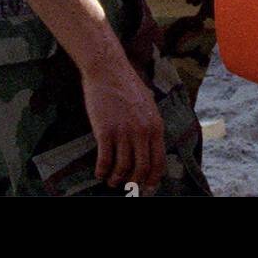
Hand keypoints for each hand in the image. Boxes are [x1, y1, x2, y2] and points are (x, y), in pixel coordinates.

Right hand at [81, 64, 164, 191]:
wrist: (108, 70)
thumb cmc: (127, 86)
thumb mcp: (147, 105)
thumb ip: (150, 126)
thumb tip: (149, 147)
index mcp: (156, 125)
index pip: (159, 161)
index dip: (152, 179)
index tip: (146, 187)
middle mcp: (143, 132)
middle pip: (141, 169)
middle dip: (133, 182)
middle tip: (126, 186)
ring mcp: (124, 132)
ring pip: (122, 168)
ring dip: (116, 179)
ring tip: (111, 180)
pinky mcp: (106, 131)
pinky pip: (105, 160)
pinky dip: (101, 170)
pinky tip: (99, 172)